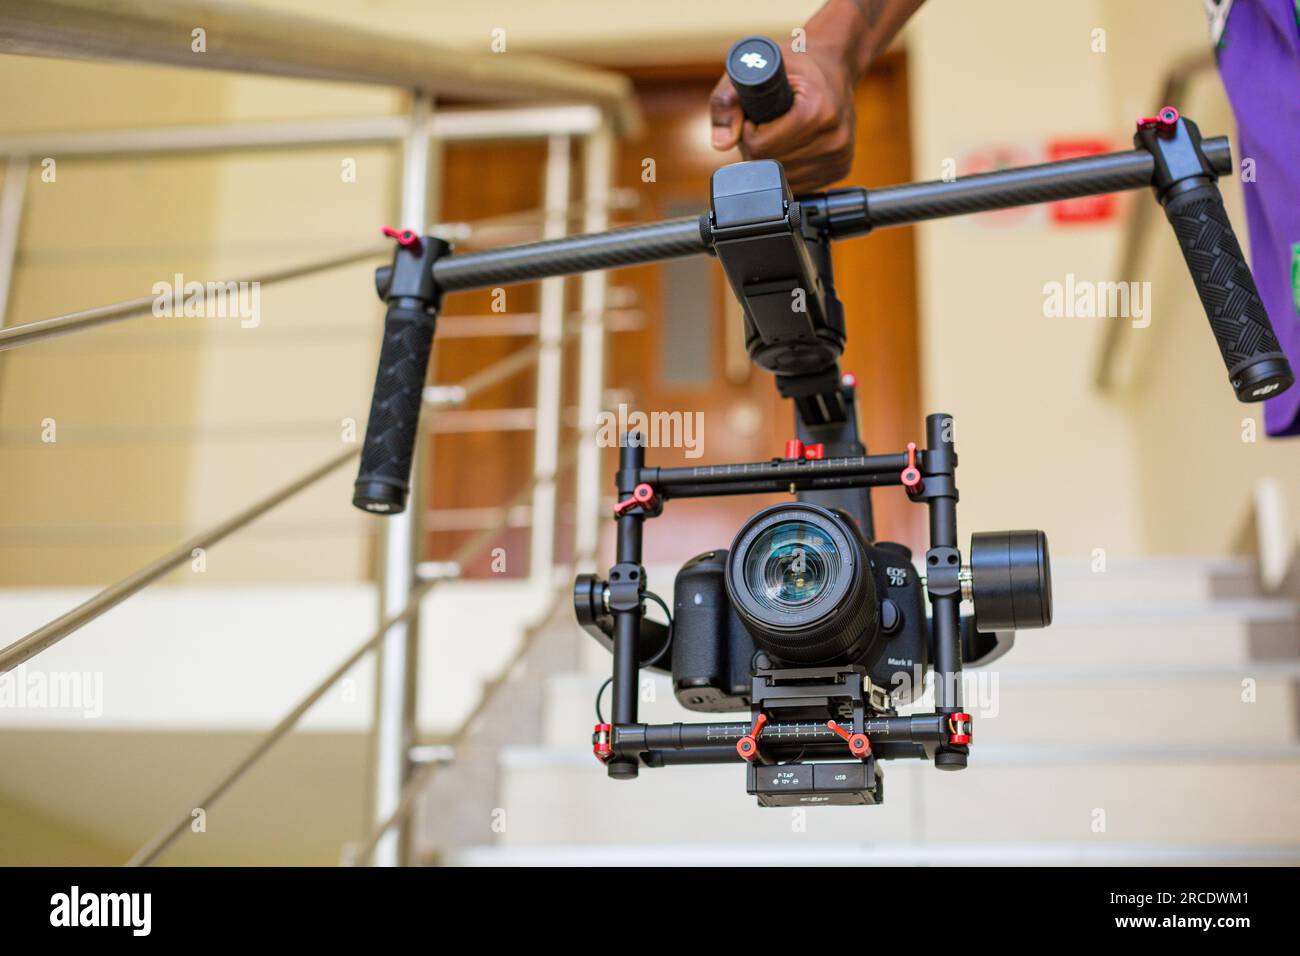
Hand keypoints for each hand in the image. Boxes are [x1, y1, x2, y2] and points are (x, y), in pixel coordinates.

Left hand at [709, 41, 857, 193]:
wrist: (835, 66)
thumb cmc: (793, 66)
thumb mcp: (754, 69)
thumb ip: (727, 102)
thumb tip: (721, 143)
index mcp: (817, 110)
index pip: (762, 147)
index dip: (749, 134)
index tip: (754, 117)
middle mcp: (834, 136)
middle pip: (772, 165)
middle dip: (759, 150)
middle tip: (766, 125)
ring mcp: (841, 155)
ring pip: (785, 178)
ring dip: (773, 161)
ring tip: (781, 132)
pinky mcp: (842, 168)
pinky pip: (800, 183)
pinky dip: (789, 169)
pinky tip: (796, 145)